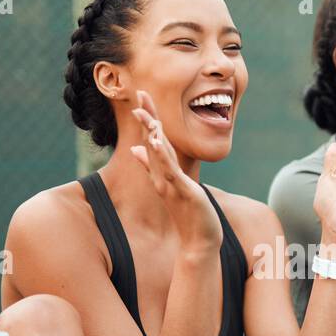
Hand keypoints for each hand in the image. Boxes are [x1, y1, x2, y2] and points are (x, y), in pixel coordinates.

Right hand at [129, 89, 222, 253]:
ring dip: (151, 132)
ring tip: (144, 112)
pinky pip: (170, 171)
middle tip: (139, 94)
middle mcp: (162, 177)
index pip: (152, 140)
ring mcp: (170, 184)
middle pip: (152, 141)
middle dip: (147, 117)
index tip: (141, 98)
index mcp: (161, 173)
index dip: (147, 118)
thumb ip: (153, 168)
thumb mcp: (171, 187)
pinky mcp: (182, 191)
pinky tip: (156, 142)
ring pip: (159, 154)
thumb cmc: (188, 215)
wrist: (198, 242)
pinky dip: (162, 156)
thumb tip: (137, 149)